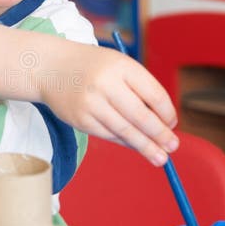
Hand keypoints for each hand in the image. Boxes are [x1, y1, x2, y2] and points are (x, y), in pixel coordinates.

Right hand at [41, 44, 177, 166]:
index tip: (173, 124)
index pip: (154, 94)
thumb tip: (163, 123)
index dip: (167, 113)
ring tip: (161, 158)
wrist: (51, 68)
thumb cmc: (94, 68)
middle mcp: (106, 84)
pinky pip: (109, 135)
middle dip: (160, 135)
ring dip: (145, 147)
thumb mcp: (119, 67)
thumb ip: (139, 89)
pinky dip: (125, 142)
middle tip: (173, 146)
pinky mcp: (81, 119)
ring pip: (125, 131)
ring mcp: (91, 104)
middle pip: (141, 116)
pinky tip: (136, 147)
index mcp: (122, 67)